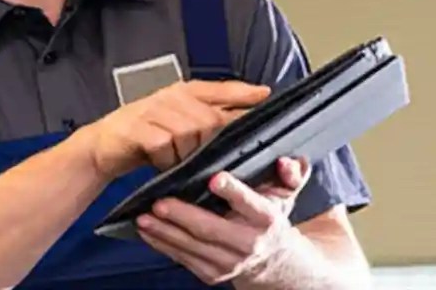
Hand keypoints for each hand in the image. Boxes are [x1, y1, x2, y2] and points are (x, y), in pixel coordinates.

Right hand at [80, 80, 270, 179]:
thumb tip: (246, 121)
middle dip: (211, 142)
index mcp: (183, 92)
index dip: (243, 92)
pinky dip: (167, 160)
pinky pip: (165, 146)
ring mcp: (152, 110)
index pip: (219, 88)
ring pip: (189, 132)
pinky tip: (161, 164)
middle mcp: (170, 96)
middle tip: (200, 157)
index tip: (265, 94)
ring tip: (177, 161)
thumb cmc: (145, 136)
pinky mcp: (138, 128)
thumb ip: (207, 119)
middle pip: (209, 118)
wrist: (103, 146)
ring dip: (186, 153)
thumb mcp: (178, 123)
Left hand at [136, 156, 311, 285]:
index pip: (250, 204)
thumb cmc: (272, 218)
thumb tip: (286, 162)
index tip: (215, 178)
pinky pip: (184, 259)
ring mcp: (229, 262)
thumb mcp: (287, 194)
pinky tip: (147, 232)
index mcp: (267, 219)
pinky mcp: (213, 274)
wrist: (274, 262)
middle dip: (183, 216)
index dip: (234, 192)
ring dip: (164, 232)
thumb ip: (292, 174)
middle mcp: (248, 244)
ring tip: (143, 218)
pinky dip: (162, 245)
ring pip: (193, 247)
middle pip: (212, 229)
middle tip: (160, 202)